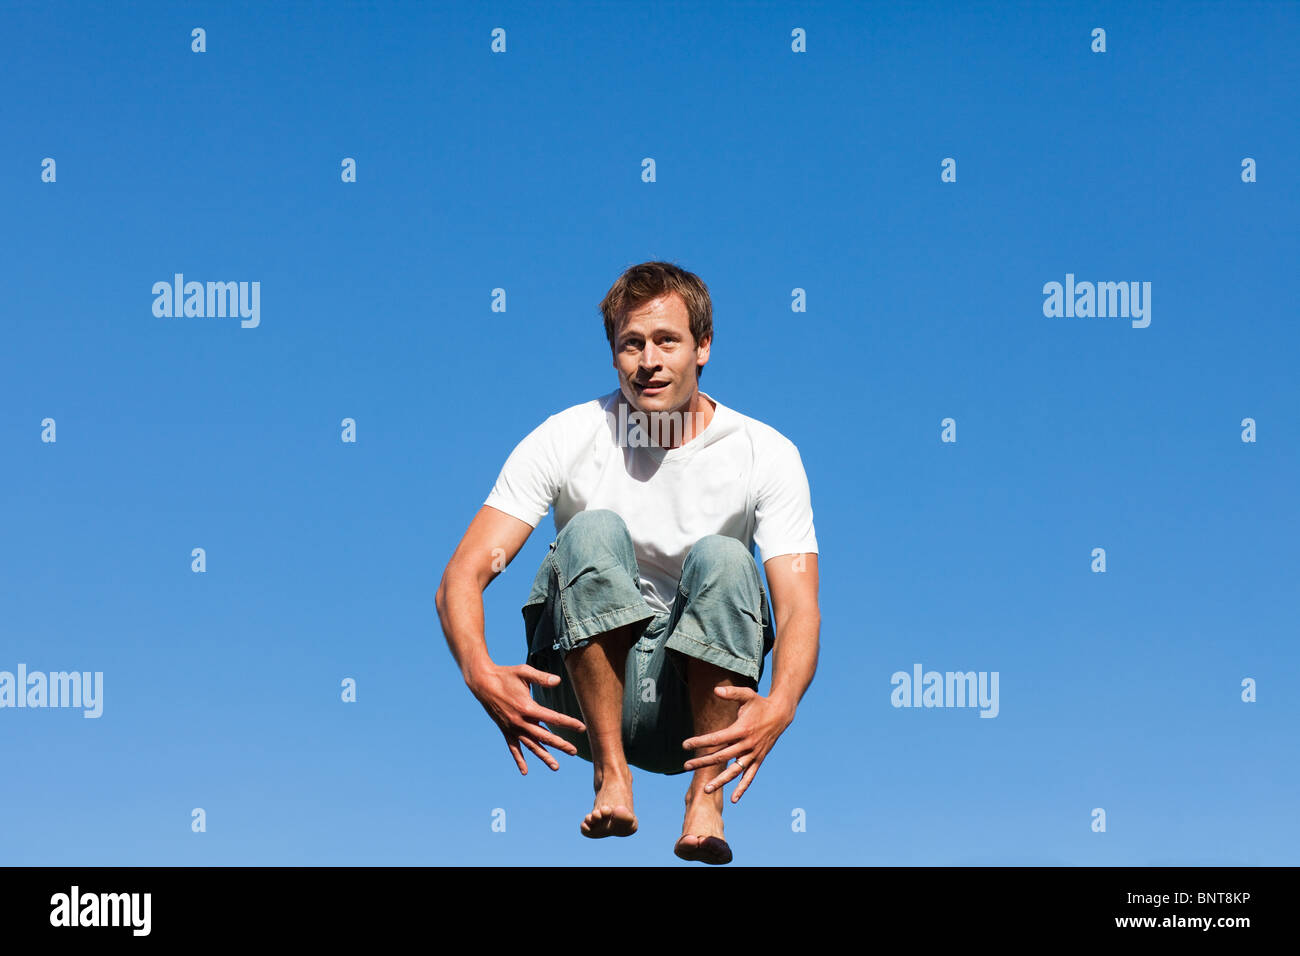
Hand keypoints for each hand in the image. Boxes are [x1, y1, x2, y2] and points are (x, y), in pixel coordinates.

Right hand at [468, 662, 586, 773]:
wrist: (483, 682)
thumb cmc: (506, 674)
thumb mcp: (524, 672)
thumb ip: (541, 677)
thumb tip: (558, 681)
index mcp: (527, 707)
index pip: (553, 718)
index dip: (568, 723)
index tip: (582, 727)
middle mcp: (520, 721)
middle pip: (544, 736)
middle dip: (561, 744)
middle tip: (574, 751)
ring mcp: (512, 728)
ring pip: (531, 745)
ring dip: (544, 756)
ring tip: (556, 766)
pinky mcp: (505, 730)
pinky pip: (513, 748)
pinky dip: (519, 760)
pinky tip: (525, 771)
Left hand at [681, 686, 794, 802]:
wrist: (781, 714)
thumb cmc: (760, 704)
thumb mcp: (747, 694)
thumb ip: (731, 693)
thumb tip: (716, 690)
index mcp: (741, 729)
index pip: (717, 738)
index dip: (700, 742)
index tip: (684, 745)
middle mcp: (747, 744)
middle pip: (721, 756)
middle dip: (702, 761)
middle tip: (685, 766)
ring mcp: (753, 754)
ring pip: (735, 771)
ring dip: (720, 781)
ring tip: (706, 789)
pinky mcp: (759, 759)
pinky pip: (750, 776)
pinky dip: (742, 788)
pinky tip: (734, 799)